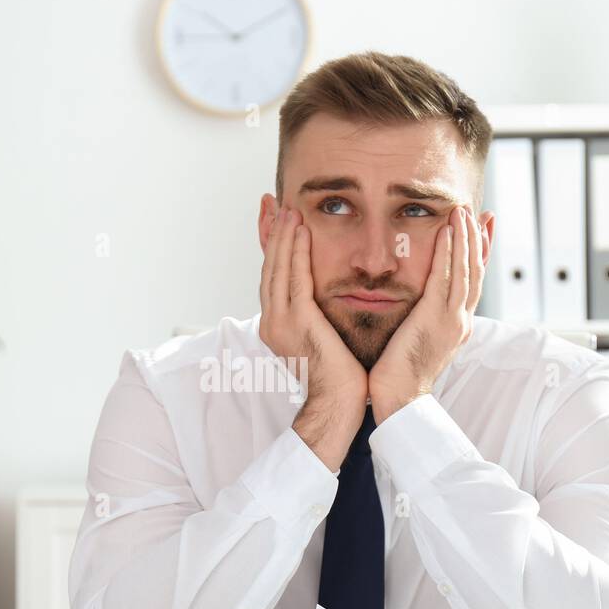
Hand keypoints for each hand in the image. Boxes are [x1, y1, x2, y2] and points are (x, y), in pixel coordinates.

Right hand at [259, 205, 367, 468]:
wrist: (338, 405)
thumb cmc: (340, 378)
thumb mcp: (324, 339)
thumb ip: (318, 317)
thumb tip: (325, 302)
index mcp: (277, 326)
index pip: (273, 277)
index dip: (272, 247)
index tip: (274, 220)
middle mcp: (272, 322)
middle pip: (269, 267)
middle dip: (270, 233)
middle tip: (273, 203)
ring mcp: (281, 322)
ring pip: (278, 268)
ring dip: (282, 236)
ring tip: (288, 208)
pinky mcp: (297, 321)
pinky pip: (294, 278)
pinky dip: (295, 252)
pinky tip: (300, 231)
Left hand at [368, 205, 483, 423]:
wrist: (399, 400)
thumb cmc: (399, 375)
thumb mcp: (418, 340)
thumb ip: (424, 320)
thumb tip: (420, 305)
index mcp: (457, 325)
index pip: (473, 282)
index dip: (479, 254)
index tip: (481, 229)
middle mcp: (461, 320)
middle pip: (476, 271)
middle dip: (478, 239)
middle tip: (478, 212)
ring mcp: (451, 320)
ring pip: (466, 270)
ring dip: (464, 238)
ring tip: (462, 212)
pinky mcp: (435, 319)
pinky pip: (445, 278)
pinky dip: (448, 253)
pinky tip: (447, 233)